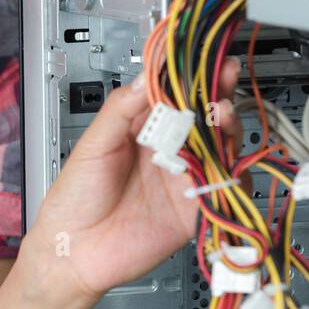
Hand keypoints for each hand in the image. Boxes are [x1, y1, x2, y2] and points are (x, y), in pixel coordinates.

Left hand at [23, 56, 246, 307]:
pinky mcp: (194, 209)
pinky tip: (229, 158)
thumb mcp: (93, 144)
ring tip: (221, 113)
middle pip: (204, 117)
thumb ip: (121, 110)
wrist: (73, 252)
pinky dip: (235, 172)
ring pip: (219, 147)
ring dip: (226, 127)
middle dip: (217, 94)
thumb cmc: (74, 199)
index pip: (174, 96)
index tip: (202, 56)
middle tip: (223, 77)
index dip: (190, 76)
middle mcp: (167, 152)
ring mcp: (182, 179)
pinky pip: (225, 189)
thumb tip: (147, 76)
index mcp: (142, 131)